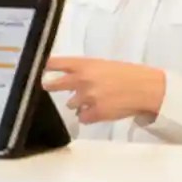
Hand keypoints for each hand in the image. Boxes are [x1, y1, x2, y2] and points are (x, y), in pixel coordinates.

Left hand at [43, 56, 164, 124]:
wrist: (145, 88)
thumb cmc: (127, 74)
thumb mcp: (104, 65)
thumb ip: (85, 71)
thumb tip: (70, 78)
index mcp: (85, 65)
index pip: (56, 63)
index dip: (44, 66)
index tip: (36, 68)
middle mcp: (82, 80)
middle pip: (54, 84)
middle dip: (50, 86)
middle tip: (47, 86)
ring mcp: (87, 98)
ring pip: (70, 104)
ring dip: (79, 103)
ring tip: (95, 99)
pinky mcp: (94, 113)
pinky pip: (82, 118)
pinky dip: (89, 116)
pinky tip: (100, 110)